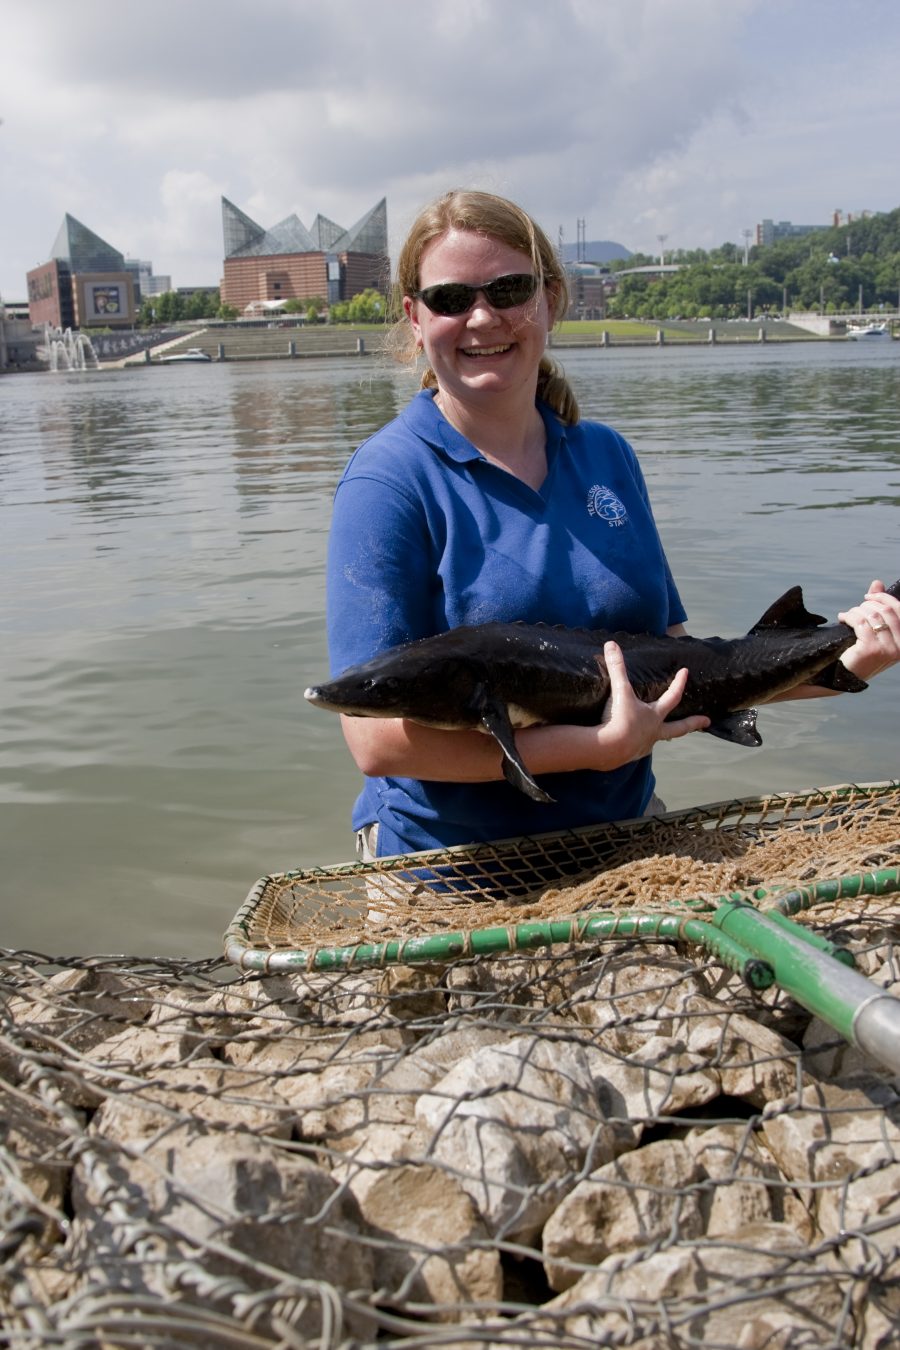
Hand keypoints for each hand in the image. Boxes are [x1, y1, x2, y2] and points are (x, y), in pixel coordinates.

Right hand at [599, 641, 709, 764]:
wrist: (609, 749)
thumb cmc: (620, 720)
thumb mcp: (620, 691)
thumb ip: (617, 668)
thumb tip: (611, 643)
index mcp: (654, 715)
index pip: (672, 696)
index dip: (679, 683)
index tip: (685, 672)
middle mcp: (654, 732)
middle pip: (678, 728)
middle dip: (693, 723)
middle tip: (706, 722)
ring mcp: (644, 746)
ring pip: (658, 739)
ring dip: (662, 735)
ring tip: (663, 735)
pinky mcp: (631, 756)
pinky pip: (638, 749)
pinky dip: (638, 745)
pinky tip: (633, 744)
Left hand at [838, 580, 899, 680]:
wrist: (842, 676)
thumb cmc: (859, 652)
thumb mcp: (874, 630)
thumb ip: (878, 607)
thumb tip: (877, 583)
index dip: (884, 598)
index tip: (868, 596)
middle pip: (885, 611)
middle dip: (867, 605)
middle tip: (855, 610)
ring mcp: (887, 649)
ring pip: (872, 615)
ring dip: (856, 611)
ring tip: (848, 616)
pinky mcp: (871, 649)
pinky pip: (860, 622)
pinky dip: (849, 616)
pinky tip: (843, 619)